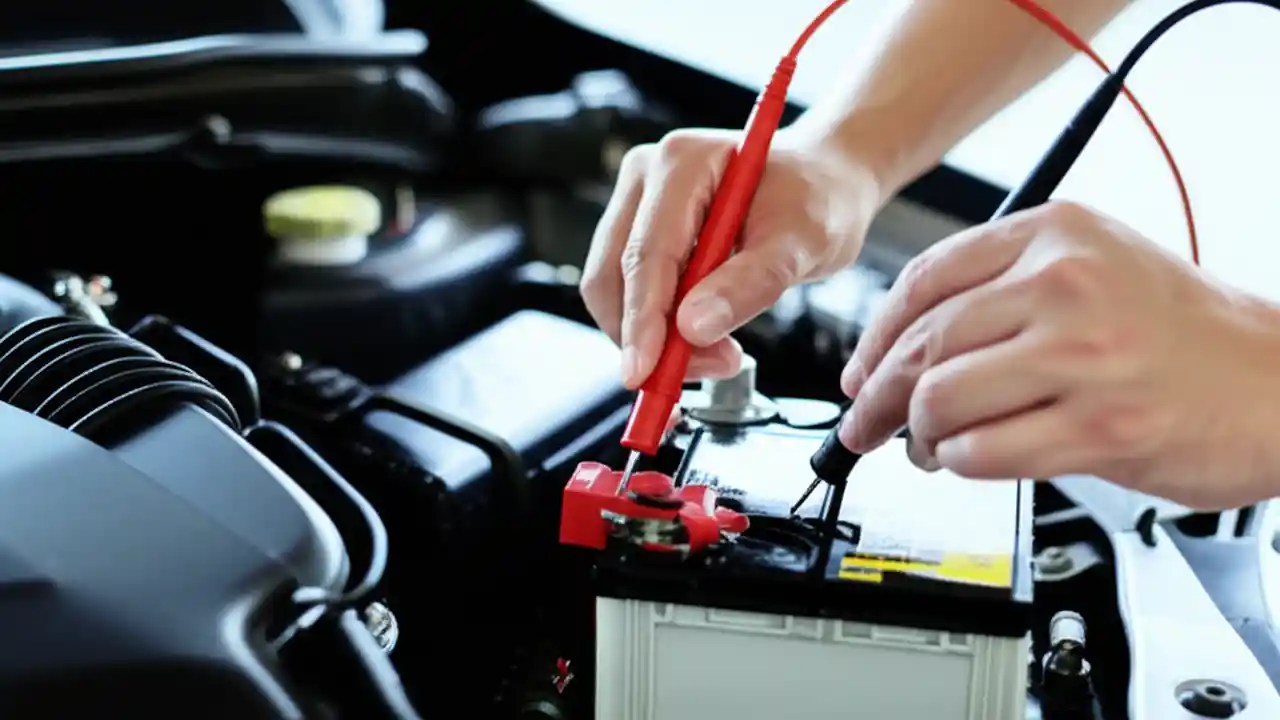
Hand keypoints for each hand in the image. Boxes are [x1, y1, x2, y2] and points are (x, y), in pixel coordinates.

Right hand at [579, 126, 883, 387]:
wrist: (822, 184)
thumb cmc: (817, 202)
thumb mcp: (802, 244)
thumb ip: (749, 284)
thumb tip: (692, 327)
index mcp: (684, 163)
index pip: (647, 253)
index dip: (642, 320)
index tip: (645, 372)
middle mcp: (648, 174)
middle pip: (612, 273)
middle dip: (646, 336)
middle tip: (705, 369)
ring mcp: (638, 200)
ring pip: (611, 287)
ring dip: (651, 337)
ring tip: (717, 354)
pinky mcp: (638, 228)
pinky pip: (627, 289)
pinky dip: (655, 326)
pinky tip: (700, 336)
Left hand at [839, 201, 1279, 509]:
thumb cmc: (1188, 334)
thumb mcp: (1099, 268)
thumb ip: (1007, 289)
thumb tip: (908, 345)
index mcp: (1057, 233)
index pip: (926, 279)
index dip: (876, 335)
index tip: (859, 369)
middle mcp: (1067, 283)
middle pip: (924, 342)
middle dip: (877, 394)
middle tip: (863, 422)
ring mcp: (1085, 354)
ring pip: (942, 398)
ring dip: (918, 436)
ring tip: (924, 447)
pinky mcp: (1103, 424)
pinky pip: (983, 450)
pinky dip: (957, 463)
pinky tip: (964, 461)